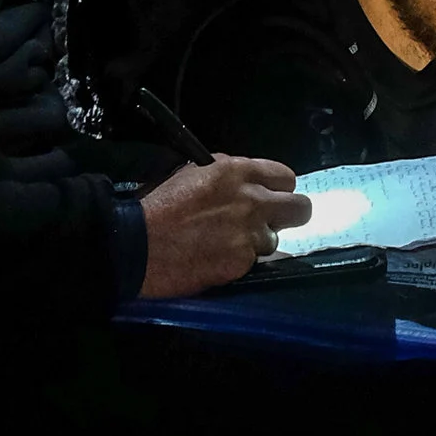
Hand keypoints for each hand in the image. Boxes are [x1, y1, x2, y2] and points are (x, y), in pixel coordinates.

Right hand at [139, 155, 310, 293]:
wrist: (135, 244)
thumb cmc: (155, 205)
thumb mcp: (191, 173)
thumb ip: (226, 175)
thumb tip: (242, 181)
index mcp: (237, 171)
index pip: (286, 176)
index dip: (279, 188)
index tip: (271, 196)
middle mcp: (252, 200)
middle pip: (300, 208)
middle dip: (289, 214)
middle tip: (269, 221)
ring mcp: (249, 234)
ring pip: (273, 239)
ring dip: (256, 242)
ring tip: (226, 244)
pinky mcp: (241, 263)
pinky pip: (251, 262)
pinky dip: (237, 262)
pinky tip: (214, 259)